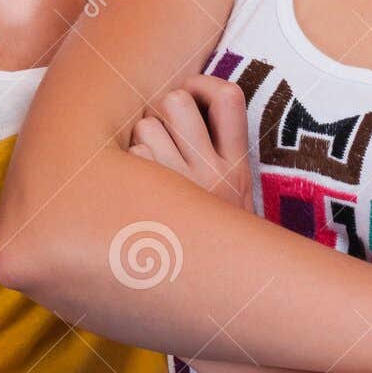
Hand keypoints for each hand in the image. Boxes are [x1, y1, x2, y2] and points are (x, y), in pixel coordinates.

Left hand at [126, 75, 254, 212]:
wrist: (211, 289)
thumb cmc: (213, 221)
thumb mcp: (237, 188)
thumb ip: (222, 149)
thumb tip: (189, 99)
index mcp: (238, 165)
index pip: (229, 98)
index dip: (204, 84)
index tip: (194, 96)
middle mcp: (214, 174)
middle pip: (176, 102)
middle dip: (164, 109)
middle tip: (165, 131)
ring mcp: (182, 188)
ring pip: (147, 126)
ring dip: (145, 137)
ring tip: (153, 159)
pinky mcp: (154, 202)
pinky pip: (133, 155)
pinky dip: (133, 163)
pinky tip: (142, 181)